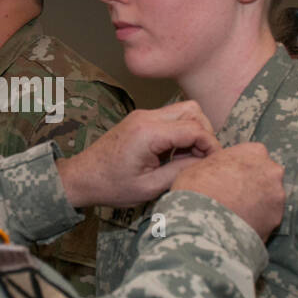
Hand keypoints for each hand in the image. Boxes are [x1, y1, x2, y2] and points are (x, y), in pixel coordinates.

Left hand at [57, 102, 219, 207]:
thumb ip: (180, 171)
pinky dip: (180, 132)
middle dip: (205, 133)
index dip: (211, 145)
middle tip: (201, 158)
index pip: (194, 129)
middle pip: (193, 111)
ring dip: (193, 131)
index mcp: (148, 133)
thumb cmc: (111, 186)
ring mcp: (143, 115)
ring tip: (187, 158)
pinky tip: (174, 154)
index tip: (215, 163)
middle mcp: (146, 117)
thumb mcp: (149, 187)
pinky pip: (171, 117)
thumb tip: (205, 162)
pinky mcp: (141, 119)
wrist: (82, 177)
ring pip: (184, 110)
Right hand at [170, 142, 284, 239]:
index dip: (240, 168)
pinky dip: (257, 222)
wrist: (202, 223)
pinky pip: (267, 219)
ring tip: (234, 214)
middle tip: (233, 196)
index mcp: (254, 152)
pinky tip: (240, 225)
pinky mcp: (277, 219)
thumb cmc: (197, 190)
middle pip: (265, 176)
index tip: (230, 177)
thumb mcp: (200, 165)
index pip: (253, 156)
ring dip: (256, 204)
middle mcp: (272, 171)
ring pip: (269, 199)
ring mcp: (277, 196)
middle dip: (252, 185)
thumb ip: (219, 164)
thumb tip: (218, 171)